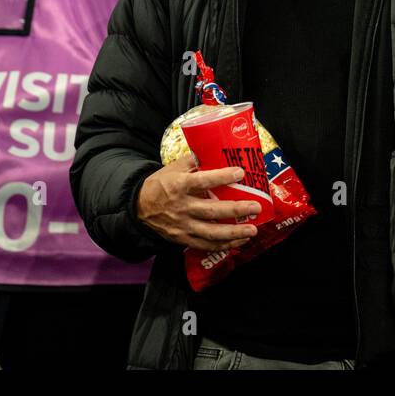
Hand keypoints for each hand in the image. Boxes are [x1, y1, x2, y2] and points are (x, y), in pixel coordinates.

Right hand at [137, 154, 260, 251]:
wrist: (138, 207)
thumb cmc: (160, 184)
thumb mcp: (173, 168)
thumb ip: (193, 160)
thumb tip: (214, 149)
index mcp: (179, 186)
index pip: (202, 181)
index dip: (222, 177)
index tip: (241, 173)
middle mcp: (182, 207)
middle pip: (212, 211)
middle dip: (236, 210)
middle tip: (256, 207)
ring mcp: (183, 225)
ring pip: (211, 233)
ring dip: (234, 233)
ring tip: (252, 230)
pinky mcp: (183, 239)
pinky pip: (205, 245)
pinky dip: (223, 245)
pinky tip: (238, 242)